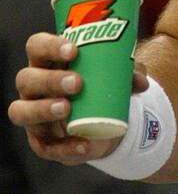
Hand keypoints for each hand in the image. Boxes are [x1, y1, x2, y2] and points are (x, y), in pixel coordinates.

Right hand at [9, 31, 148, 164]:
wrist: (103, 125)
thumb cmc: (101, 88)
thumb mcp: (116, 78)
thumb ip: (128, 74)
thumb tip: (140, 81)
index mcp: (48, 63)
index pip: (36, 46)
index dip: (49, 46)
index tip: (74, 50)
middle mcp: (33, 87)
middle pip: (26, 79)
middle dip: (49, 80)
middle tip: (77, 83)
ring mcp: (32, 115)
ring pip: (21, 111)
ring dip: (43, 109)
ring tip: (67, 108)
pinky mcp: (41, 142)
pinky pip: (46, 147)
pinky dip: (66, 147)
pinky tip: (85, 145)